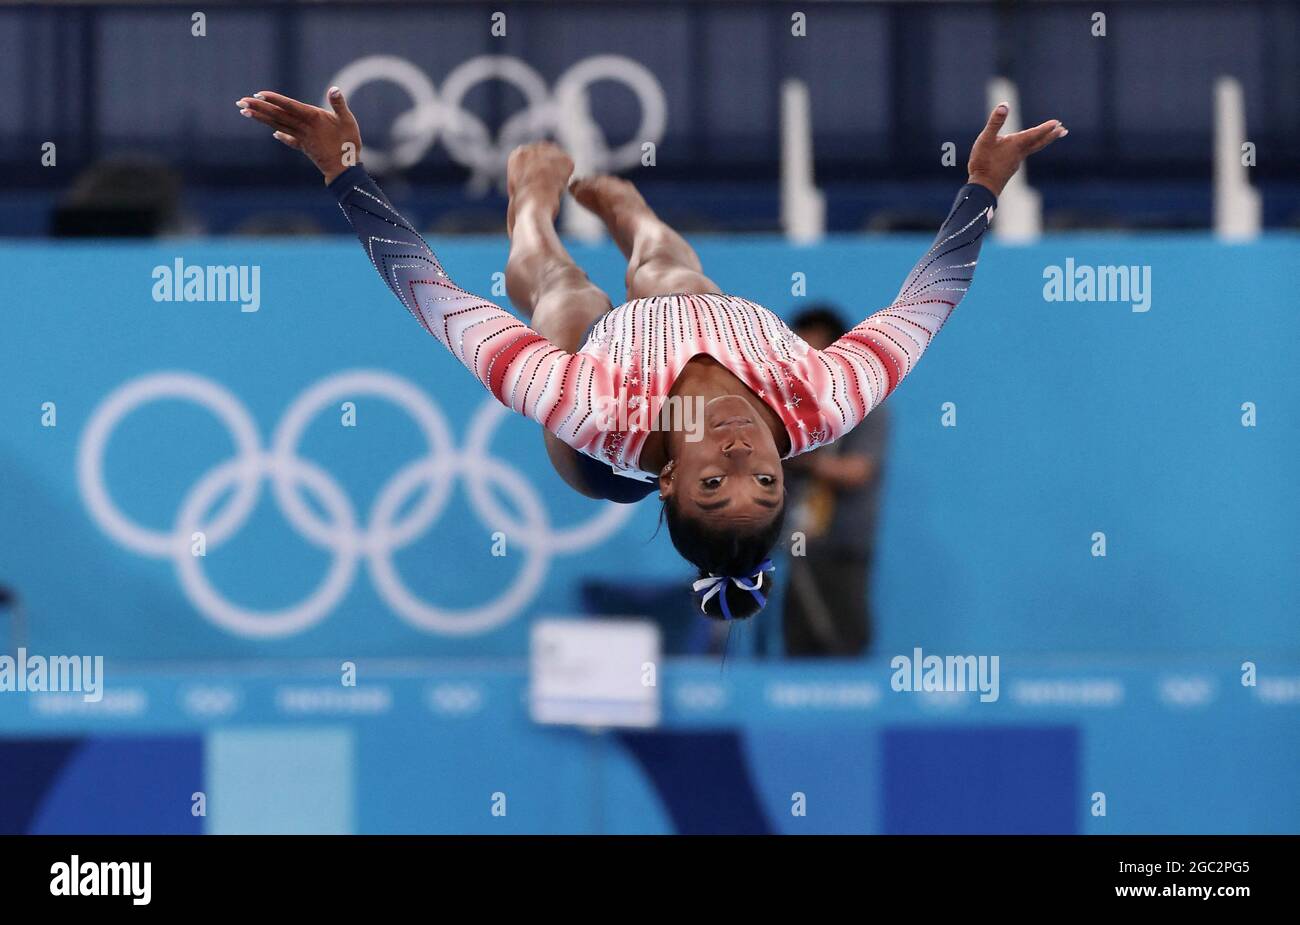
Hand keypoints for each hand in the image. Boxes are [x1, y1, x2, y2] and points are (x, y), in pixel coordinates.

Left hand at [236, 87, 361, 183]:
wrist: (345, 170)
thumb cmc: (349, 145)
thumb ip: (339, 105)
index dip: (274, 99)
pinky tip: (273, 133)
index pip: (289, 106)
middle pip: (278, 115)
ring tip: (245, 111)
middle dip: (258, 108)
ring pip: (278, 125)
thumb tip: (334, 89)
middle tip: (240, 102)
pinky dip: (281, 136)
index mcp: (313, 119)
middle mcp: (303, 128)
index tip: (258, 94)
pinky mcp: (305, 147)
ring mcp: (302, 138)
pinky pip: (290, 139)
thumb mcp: (348, 121)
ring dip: (261, 118)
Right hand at [966, 102, 1066, 197]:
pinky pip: (1023, 156)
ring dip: (1042, 142)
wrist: (982, 187)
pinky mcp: (1010, 169)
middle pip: (1039, 143)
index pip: (1035, 134)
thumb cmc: (983, 162)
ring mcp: (1016, 162)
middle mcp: (1019, 153)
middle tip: (1064, 130)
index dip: (1046, 128)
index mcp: (1016, 144)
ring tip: (1048, 137)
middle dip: (1052, 136)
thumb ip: (995, 122)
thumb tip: (1004, 105)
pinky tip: (1022, 151)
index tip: (1057, 123)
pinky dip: (1029, 149)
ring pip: (1032, 149)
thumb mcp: (986, 139)